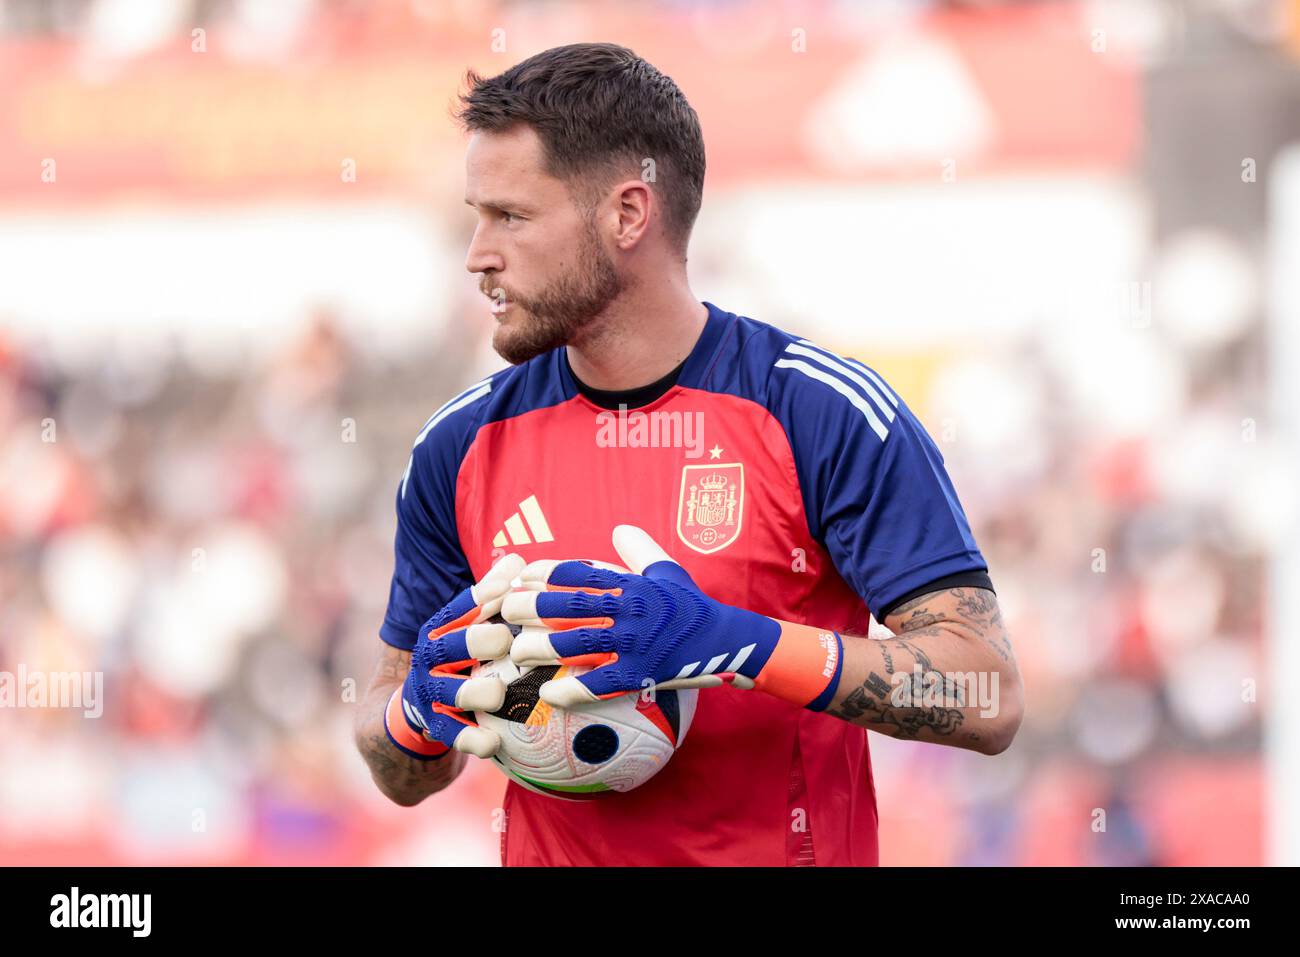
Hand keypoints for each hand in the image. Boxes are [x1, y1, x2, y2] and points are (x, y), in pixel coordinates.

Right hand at [384, 554, 522, 758]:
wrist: (412, 711)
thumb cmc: (457, 658)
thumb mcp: (466, 626)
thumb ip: (491, 595)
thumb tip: (516, 558)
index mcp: (441, 627)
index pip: (462, 607)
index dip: (484, 596)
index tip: (510, 586)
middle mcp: (431, 657)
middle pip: (454, 645)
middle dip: (478, 641)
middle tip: (506, 640)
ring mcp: (430, 692)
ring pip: (453, 692)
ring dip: (476, 692)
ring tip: (499, 694)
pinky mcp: (434, 726)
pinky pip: (453, 735)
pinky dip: (473, 740)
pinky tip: (493, 743)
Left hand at [501, 526, 842, 710]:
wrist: (727, 640)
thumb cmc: (690, 604)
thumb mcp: (667, 570)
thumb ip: (639, 549)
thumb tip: (616, 529)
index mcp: (632, 583)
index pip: (582, 572)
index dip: (547, 573)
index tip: (518, 574)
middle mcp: (631, 610)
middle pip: (573, 605)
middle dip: (535, 606)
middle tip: (503, 609)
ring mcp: (636, 642)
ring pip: (581, 642)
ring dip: (545, 646)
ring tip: (517, 651)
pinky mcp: (644, 673)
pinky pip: (604, 683)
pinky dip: (576, 689)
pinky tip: (551, 694)